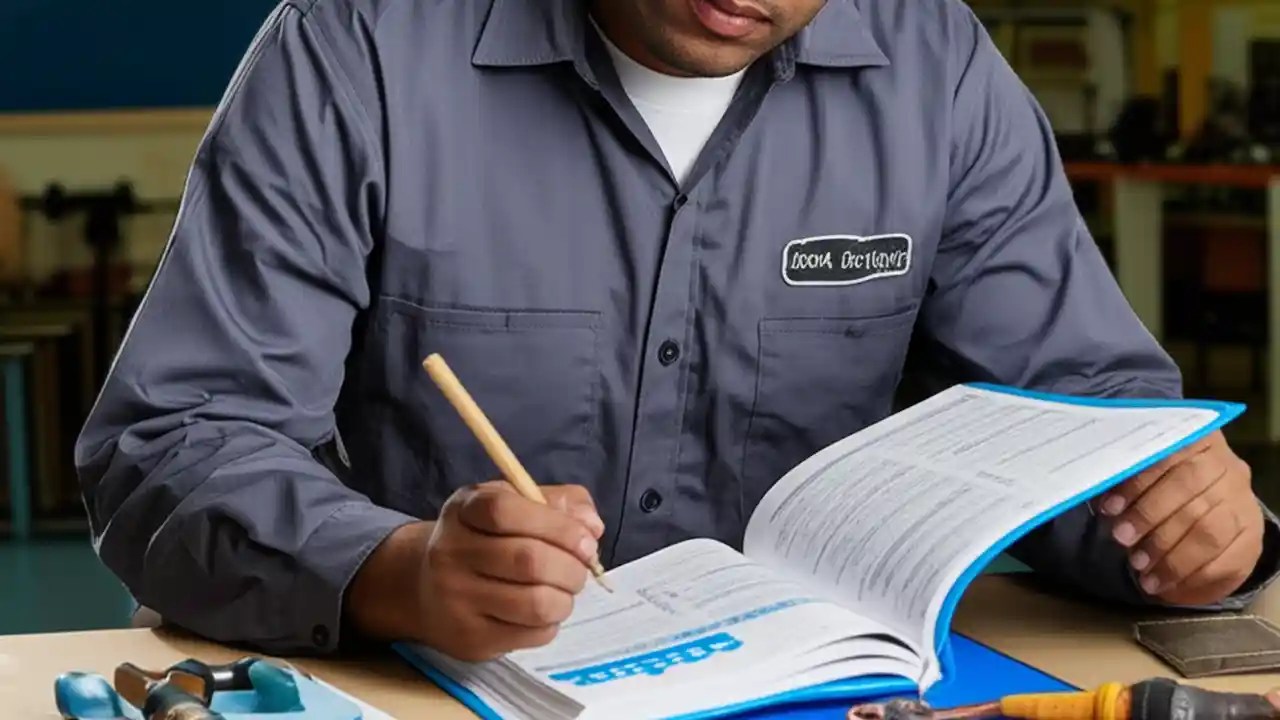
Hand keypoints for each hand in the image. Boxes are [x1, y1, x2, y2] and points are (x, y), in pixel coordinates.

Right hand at [347, 482, 604, 661]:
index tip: (586, 540)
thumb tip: (591, 526)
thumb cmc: (485, 538)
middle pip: (529, 560)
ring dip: (566, 599)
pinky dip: (551, 622)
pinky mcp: (471, 637)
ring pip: (536, 603)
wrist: (426, 587)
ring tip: (563, 591)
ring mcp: (457, 598)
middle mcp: (451, 552)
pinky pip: (533, 634)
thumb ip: (560, 503)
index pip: (507, 511)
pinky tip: (541, 611)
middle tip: (580, 570)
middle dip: (572, 568)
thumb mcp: (515, 504)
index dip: (558, 526)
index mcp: (465, 509)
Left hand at [1098, 431, 1263, 605]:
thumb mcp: (1145, 471)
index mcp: (1198, 443)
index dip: (1136, 486)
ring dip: (1171, 556)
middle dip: (1150, 521)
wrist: (1214, 501)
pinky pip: (1227, 561)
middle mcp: (1228, 469)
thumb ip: (1125, 477)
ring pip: (1209, 530)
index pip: (1168, 459)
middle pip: (1190, 493)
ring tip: (1141, 571)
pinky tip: (1166, 587)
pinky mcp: (1253, 537)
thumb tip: (1094, 492)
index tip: (1108, 510)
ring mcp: (1244, 503)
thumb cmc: (1163, 482)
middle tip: (1122, 541)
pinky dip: (1193, 577)